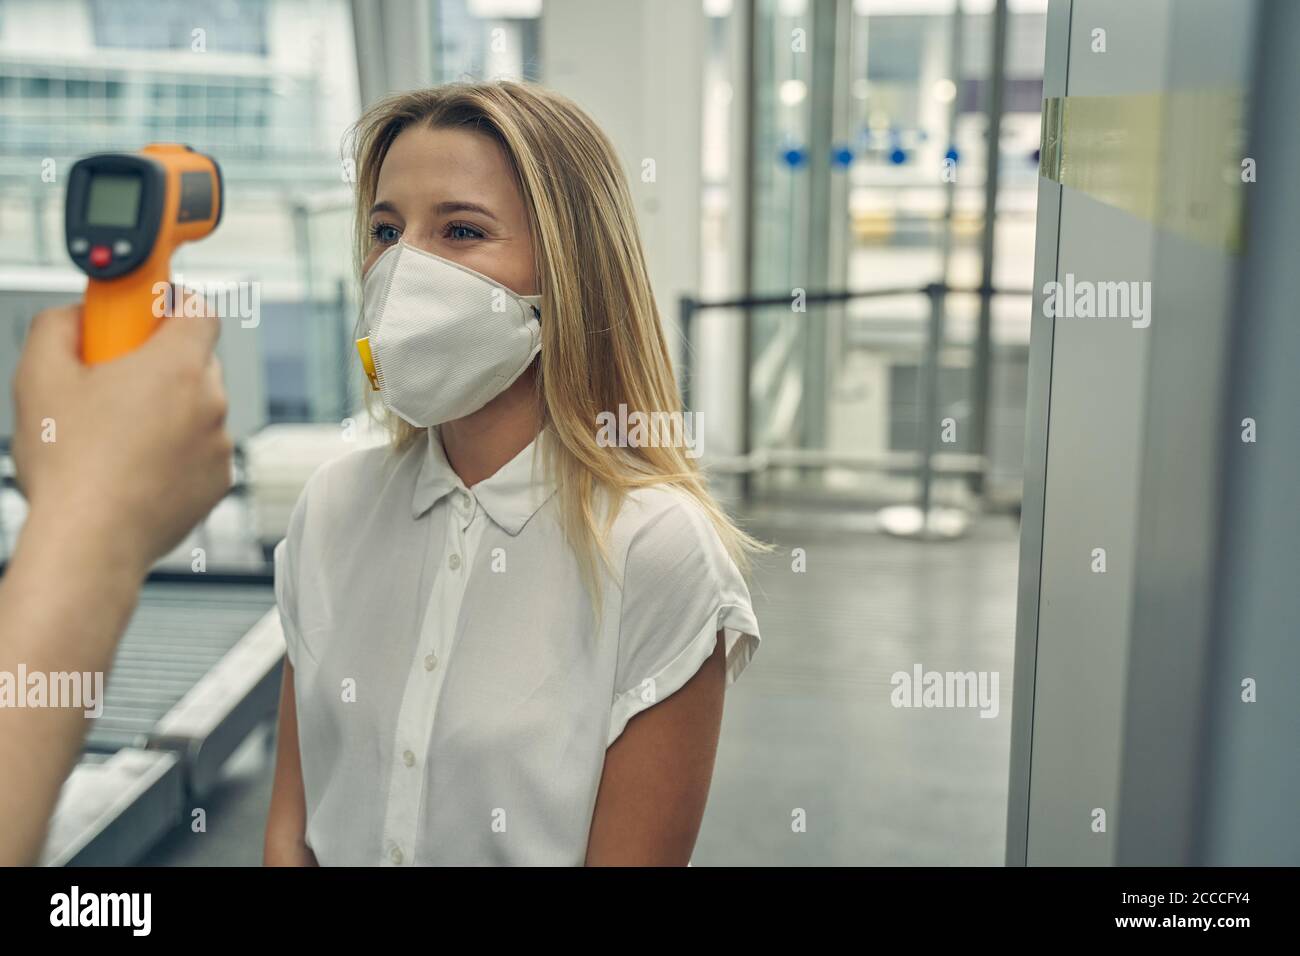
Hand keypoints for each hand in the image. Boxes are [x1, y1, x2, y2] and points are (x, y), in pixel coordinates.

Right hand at [11, 304, 232, 577]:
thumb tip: (75, 315)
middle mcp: (212, 403)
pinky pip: (201, 450)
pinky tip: (134, 466)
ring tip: (117, 433)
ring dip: (168, 410)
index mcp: (178, 367)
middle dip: (161, 362)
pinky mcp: (218, 482)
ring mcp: (219, 445)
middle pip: (198, 360)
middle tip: (117, 378)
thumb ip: (58, 326)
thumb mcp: (39, 376)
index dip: (173, 304)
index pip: (200, 310)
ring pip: (198, 408)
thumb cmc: (69, 464)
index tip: (147, 313)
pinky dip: (176, 451)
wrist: (91, 540)